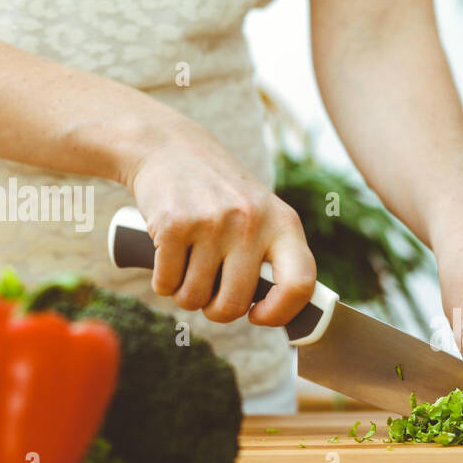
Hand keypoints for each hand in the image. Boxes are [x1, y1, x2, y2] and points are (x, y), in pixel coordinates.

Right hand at [126, 120, 316, 326]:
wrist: (170, 147)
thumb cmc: (221, 196)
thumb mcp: (262, 214)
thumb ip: (275, 257)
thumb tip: (279, 314)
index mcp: (284, 223)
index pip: (300, 284)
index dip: (280, 313)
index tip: (258, 315)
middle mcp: (251, 222)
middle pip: (234, 304)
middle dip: (217, 310)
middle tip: (210, 294)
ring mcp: (212, 223)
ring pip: (195, 298)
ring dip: (186, 296)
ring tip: (188, 270)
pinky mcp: (173, 224)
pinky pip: (166, 283)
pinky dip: (163, 283)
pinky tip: (167, 261)